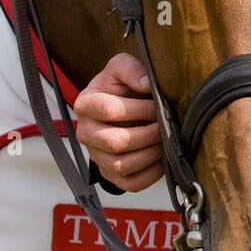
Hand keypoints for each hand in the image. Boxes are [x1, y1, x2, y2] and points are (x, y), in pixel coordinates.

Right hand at [73, 52, 162, 191]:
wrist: (117, 104)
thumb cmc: (120, 86)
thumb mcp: (120, 67)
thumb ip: (131, 69)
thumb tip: (146, 83)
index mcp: (86, 104)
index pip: (108, 110)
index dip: (138, 109)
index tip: (157, 105)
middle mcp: (86, 133)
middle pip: (115, 142)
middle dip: (147, 134)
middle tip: (165, 126)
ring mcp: (96, 156)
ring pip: (122, 165)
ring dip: (150, 154)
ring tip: (165, 141)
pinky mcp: (109, 174)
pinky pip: (130, 184)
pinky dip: (151, 174)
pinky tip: (162, 159)